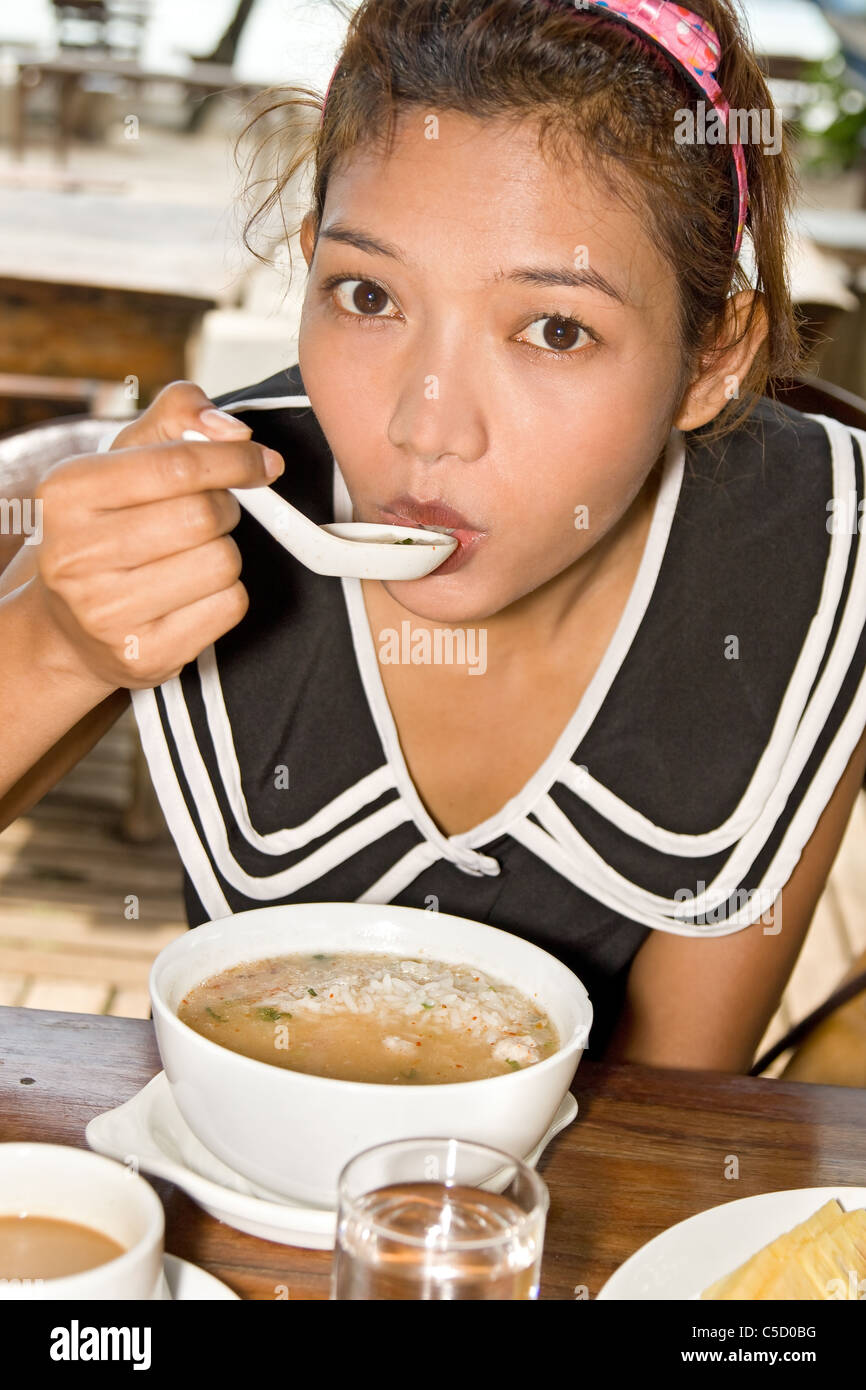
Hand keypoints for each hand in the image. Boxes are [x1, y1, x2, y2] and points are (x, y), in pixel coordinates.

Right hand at [32, 380, 284, 691]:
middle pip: (204, 516)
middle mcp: (76, 554)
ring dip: (226, 552)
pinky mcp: (142, 655)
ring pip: (222, 562)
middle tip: (212, 515)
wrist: (70, 626)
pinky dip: (227, 594)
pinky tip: (194, 593)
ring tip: (194, 555)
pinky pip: (228, 606)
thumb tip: (233, 429)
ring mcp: (106, 612)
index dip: (234, 459)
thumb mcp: (124, 459)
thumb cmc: (108, 528)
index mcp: (67, 492)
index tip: (261, 462)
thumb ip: (177, 417)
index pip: (177, 465)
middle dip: (226, 509)